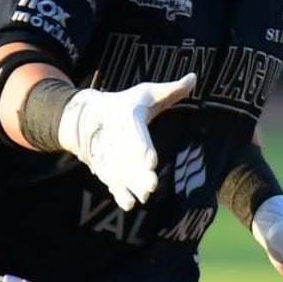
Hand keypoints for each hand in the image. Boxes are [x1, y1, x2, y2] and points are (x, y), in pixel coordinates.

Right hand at [57, 73, 196, 210]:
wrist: (88, 116)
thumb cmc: (126, 103)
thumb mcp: (146, 93)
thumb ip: (171, 89)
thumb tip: (194, 77)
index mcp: (127, 116)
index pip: (135, 133)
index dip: (142, 147)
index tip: (151, 160)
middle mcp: (116, 137)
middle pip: (127, 158)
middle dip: (138, 172)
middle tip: (151, 186)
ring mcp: (109, 154)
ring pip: (120, 173)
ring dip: (131, 186)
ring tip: (144, 197)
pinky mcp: (105, 166)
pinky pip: (111, 180)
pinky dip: (118, 192)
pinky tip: (128, 204)